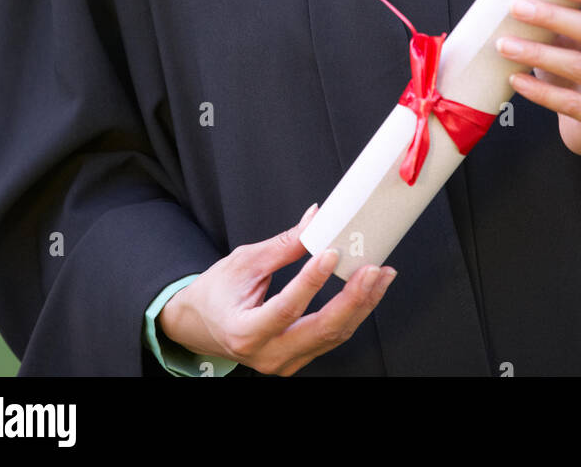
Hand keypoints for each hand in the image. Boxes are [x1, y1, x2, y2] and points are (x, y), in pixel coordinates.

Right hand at [157, 203, 396, 375]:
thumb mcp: (244, 262)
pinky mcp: (294, 360)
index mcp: (244, 331)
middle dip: (353, 299)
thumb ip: (283, 245)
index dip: (312, 281)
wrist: (200, 325)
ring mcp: (282, 362)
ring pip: (332, 337)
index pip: (285, 308)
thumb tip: (316, 219)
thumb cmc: (216, 293)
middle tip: (373, 270)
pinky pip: (329, 339)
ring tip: (380, 276)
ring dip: (361, 305)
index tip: (333, 253)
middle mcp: (265, 354)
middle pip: (319, 330)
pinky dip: (351, 314)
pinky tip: (365, 292)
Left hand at [493, 0, 580, 169]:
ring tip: (503, 45)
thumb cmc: (578, 65)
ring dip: (537, 53)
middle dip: (551, 17)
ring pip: (579, 66)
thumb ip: (546, 4)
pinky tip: (516, 79)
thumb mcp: (569, 35)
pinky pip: (571, 103)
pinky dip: (540, 91)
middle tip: (515, 8)